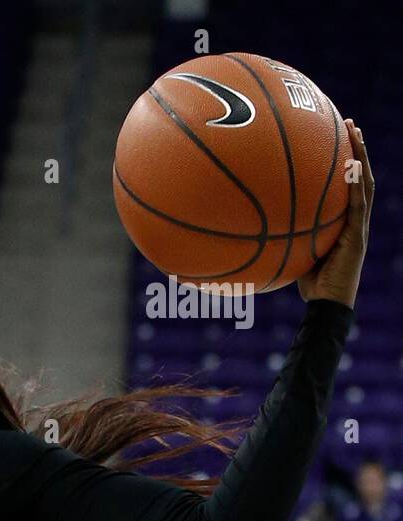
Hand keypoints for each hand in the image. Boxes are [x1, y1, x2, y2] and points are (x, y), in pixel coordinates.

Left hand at [298, 119, 372, 307]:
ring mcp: (359, 226)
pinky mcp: (358, 235)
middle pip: (359, 176)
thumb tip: (249, 219)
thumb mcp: (290, 250)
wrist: (325, 305)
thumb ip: (281, 232)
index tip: (335, 135)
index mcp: (341, 220)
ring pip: (365, 184)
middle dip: (357, 148)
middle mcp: (353, 219)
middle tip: (350, 122)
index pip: (345, 184)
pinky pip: (359, 206)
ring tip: (356, 131)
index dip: (344, 160)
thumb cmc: (305, 283)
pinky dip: (356, 185)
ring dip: (362, 156)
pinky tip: (352, 166)